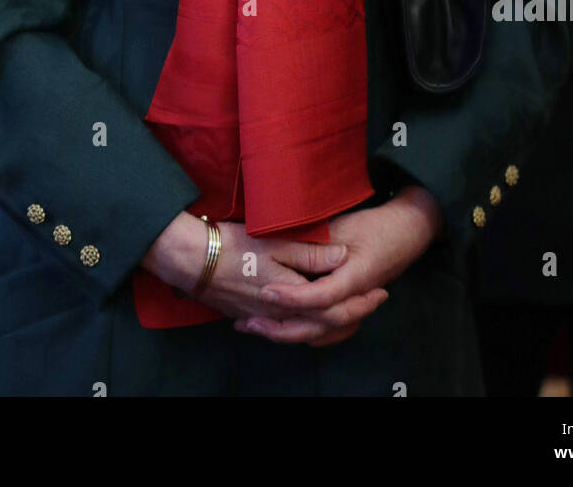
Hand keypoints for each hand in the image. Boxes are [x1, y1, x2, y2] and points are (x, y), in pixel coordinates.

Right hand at [140, 210, 355, 324]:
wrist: (191, 260)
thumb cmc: (234, 245)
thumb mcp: (276, 241)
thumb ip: (311, 252)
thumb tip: (343, 258)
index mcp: (292, 297)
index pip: (335, 310)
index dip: (361, 303)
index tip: (381, 292)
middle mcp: (280, 315)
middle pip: (322, 326)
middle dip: (351, 316)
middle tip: (372, 303)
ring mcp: (263, 318)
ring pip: (303, 331)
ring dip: (328, 324)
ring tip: (346, 312)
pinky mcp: (248, 315)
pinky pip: (283, 328)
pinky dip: (302, 326)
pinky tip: (304, 316)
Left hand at [236, 185, 441, 348]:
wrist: (408, 231)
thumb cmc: (376, 225)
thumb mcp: (344, 225)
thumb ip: (316, 242)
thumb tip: (282, 245)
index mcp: (356, 277)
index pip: (322, 297)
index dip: (293, 297)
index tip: (266, 291)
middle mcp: (356, 298)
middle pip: (319, 327)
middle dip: (282, 329)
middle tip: (250, 322)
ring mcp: (355, 305)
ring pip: (323, 334)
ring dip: (291, 334)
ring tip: (259, 327)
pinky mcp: (351, 306)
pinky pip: (329, 330)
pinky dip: (306, 332)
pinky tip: (283, 326)